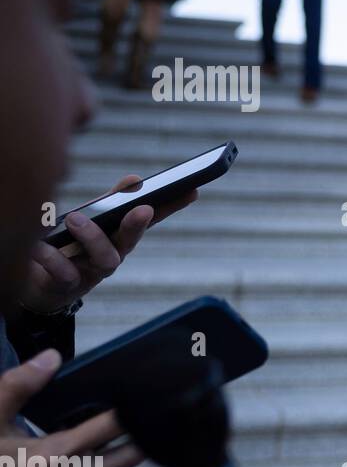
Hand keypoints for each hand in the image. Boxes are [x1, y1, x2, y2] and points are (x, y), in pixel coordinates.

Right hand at [0, 350, 143, 466]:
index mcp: (55, 456)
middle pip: (128, 455)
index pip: (113, 427)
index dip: (132, 409)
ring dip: (101, 454)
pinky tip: (61, 461)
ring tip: (86, 434)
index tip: (144, 397)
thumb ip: (18, 386)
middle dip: (135, 435)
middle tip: (136, 414)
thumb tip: (51, 358)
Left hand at [22, 175, 196, 313]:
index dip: (172, 207)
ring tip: (74, 219)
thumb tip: (136, 179)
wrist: (35, 284)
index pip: (151, 219)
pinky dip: (52, 257)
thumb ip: (110, 200)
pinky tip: (39, 246)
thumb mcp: (87, 220)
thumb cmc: (67, 246)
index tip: (191, 191)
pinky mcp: (68, 286)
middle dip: (138, 225)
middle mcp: (112, 255)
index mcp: (119, 236)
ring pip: (106, 259)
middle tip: (143, 209)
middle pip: (132, 241)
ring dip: (94, 237)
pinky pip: (65, 273)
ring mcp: (93, 272)